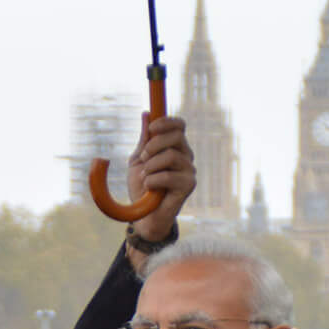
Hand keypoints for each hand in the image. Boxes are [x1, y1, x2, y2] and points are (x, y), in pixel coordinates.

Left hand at [126, 114, 194, 245]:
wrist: (143, 215)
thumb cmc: (142, 187)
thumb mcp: (138, 159)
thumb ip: (144, 139)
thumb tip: (146, 114)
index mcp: (175, 147)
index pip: (179, 125)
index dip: (166, 122)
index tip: (151, 129)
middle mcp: (185, 156)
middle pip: (176, 135)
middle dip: (154, 144)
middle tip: (144, 158)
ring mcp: (189, 171)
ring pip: (170, 156)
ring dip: (151, 166)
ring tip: (146, 177)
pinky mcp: (189, 186)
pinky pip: (169, 175)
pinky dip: (153, 181)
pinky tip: (151, 188)